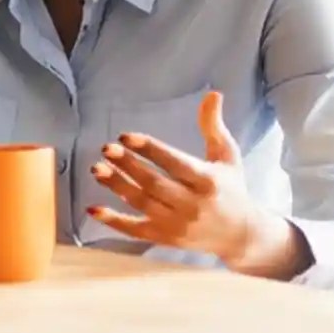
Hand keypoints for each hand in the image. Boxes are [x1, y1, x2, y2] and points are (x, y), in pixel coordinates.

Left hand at [88, 91, 311, 278]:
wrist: (241, 236)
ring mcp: (177, 225)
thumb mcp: (227, 156)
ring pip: (141, 203)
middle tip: (106, 148)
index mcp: (208, 182)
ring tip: (97, 168)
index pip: (175, 164)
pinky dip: (113, 221)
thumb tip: (212, 93)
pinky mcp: (165, 238)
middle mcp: (193, 205)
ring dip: (117, 186)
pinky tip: (92, 209)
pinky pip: (135, 231)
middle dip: (128, 165)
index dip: (150, 150)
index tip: (126, 136)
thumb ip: (213, 126)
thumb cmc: (232, 189)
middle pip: (154, 183)